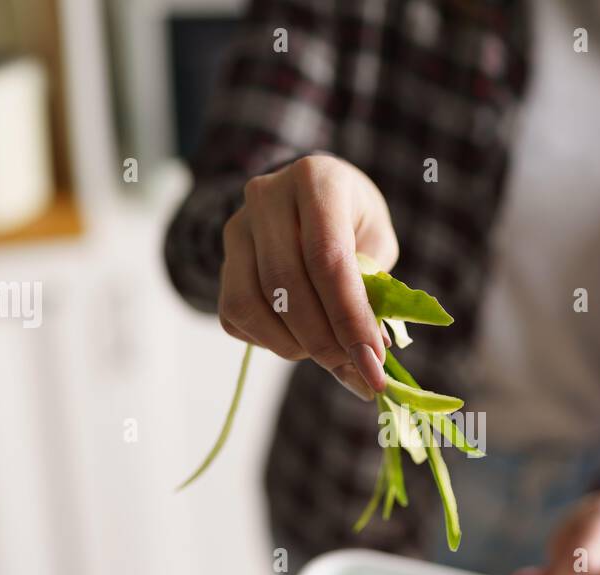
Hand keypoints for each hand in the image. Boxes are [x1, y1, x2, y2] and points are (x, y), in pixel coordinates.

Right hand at [217, 155, 398, 399]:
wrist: (311, 201)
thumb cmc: (353, 224)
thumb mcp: (378, 243)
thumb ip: (375, 291)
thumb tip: (369, 353)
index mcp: (315, 180)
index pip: (326, 258)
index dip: (349, 316)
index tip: (372, 360)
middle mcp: (266, 197)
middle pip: (285, 285)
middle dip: (324, 340)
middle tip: (354, 369)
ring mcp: (236, 228)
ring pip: (253, 305)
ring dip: (295, 346)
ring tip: (329, 352)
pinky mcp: (221, 262)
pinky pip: (236, 316)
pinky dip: (270, 341)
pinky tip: (299, 336)